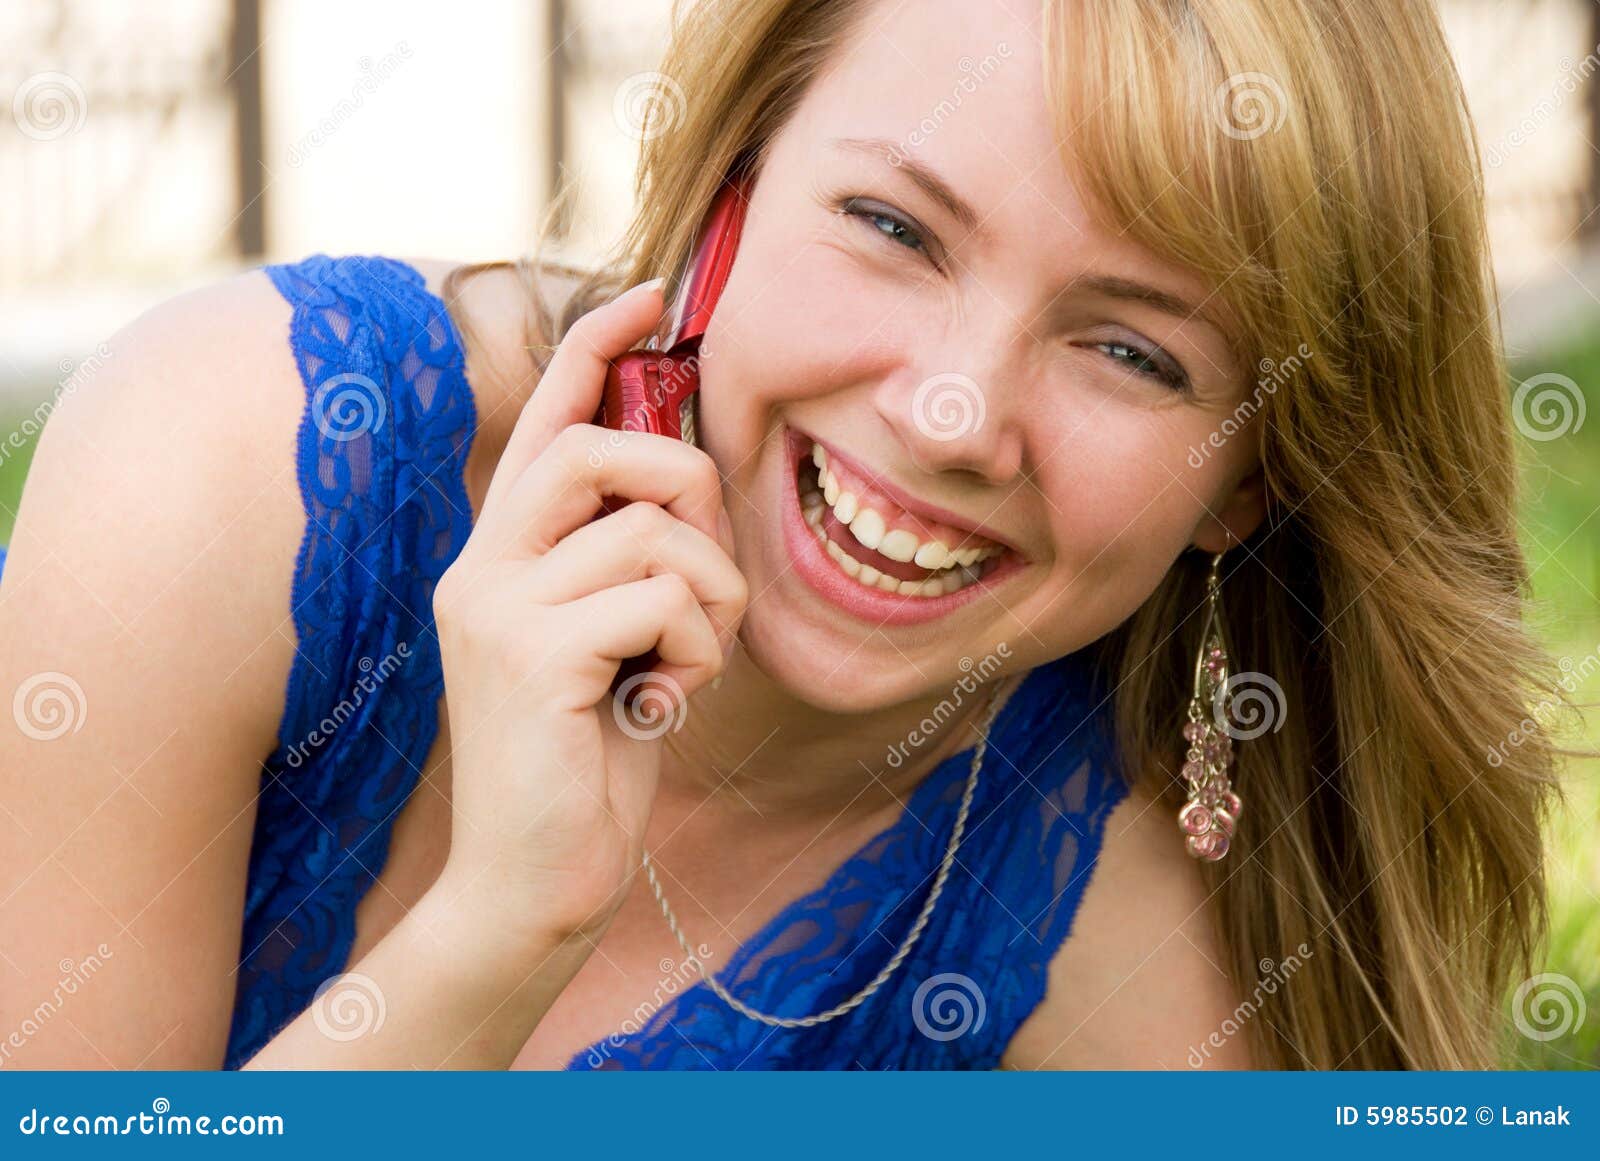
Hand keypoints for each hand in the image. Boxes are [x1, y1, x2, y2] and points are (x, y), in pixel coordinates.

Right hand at [430, 279, 746, 943]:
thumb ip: (630, 565)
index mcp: (500, 556)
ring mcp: (496, 608)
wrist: (534, 881)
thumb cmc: (587, 762)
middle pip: (595, 446)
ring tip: (688, 661)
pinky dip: (694, 647)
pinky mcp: (530, 656)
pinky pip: (659, 598)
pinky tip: (664, 702)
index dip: (598, 347)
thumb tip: (693, 479)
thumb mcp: (613, 643)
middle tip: (704, 571)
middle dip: (683, 486)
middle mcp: (481, 567)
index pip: (546, 420)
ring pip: (649, 531)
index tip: (654, 297)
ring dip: (709, 594)